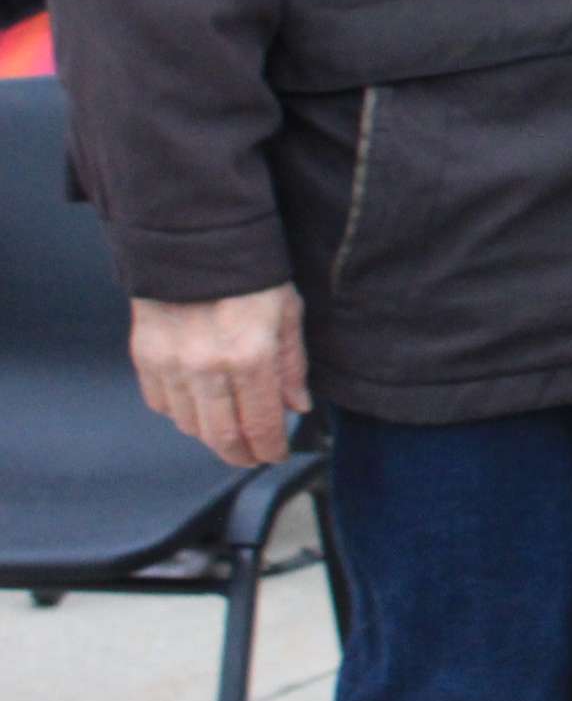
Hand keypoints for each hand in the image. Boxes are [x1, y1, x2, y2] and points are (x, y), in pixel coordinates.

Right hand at [130, 284, 307, 465]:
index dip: (269, 448)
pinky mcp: (145, 358)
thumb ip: (292, 365)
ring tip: (230, 431)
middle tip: (253, 456)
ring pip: (190, 426)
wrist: (195, 244)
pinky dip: (182, 413)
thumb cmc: (251, 274)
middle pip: (221, 436)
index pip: (260, 424)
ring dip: (212, 436)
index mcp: (250, 356)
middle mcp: (207, 367)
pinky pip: (162, 405)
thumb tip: (296, 408)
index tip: (275, 455)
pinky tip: (200, 406)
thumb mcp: (288, 313)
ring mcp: (171, 365)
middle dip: (240, 454)